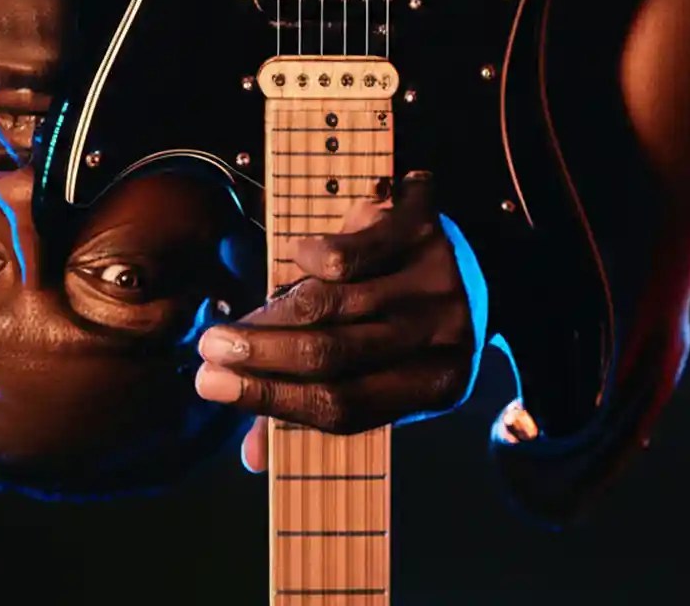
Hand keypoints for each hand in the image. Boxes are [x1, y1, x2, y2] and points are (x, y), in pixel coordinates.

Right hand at [194, 171, 479, 471]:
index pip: (345, 407)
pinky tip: (293, 259)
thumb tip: (253, 461)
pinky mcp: (423, 230)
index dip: (272, 400)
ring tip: (232, 323)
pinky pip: (351, 251)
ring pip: (333, 304)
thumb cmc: (407, 327)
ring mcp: (436, 282)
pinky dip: (311, 256)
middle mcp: (443, 337)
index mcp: (438, 387)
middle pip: (333, 355)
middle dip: (261, 356)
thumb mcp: (380, 373)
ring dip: (270, 315)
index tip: (212, 387)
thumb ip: (316, 406)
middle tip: (209, 352)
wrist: (480, 255)